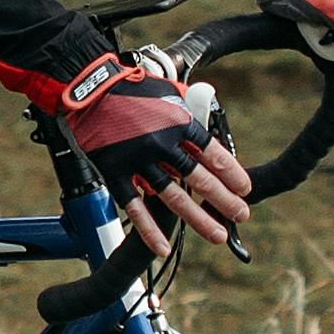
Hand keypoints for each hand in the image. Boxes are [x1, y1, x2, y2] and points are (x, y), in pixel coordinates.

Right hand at [61, 51, 255, 260]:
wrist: (89, 88)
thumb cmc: (128, 87)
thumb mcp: (167, 90)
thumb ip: (187, 109)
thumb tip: (206, 121)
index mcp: (178, 121)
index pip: (213, 153)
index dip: (232, 173)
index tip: (244, 188)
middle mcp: (163, 143)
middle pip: (200, 178)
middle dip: (224, 200)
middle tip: (241, 214)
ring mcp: (138, 160)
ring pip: (174, 196)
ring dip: (198, 219)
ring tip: (217, 234)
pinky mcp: (115, 172)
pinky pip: (135, 207)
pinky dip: (149, 229)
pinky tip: (163, 246)